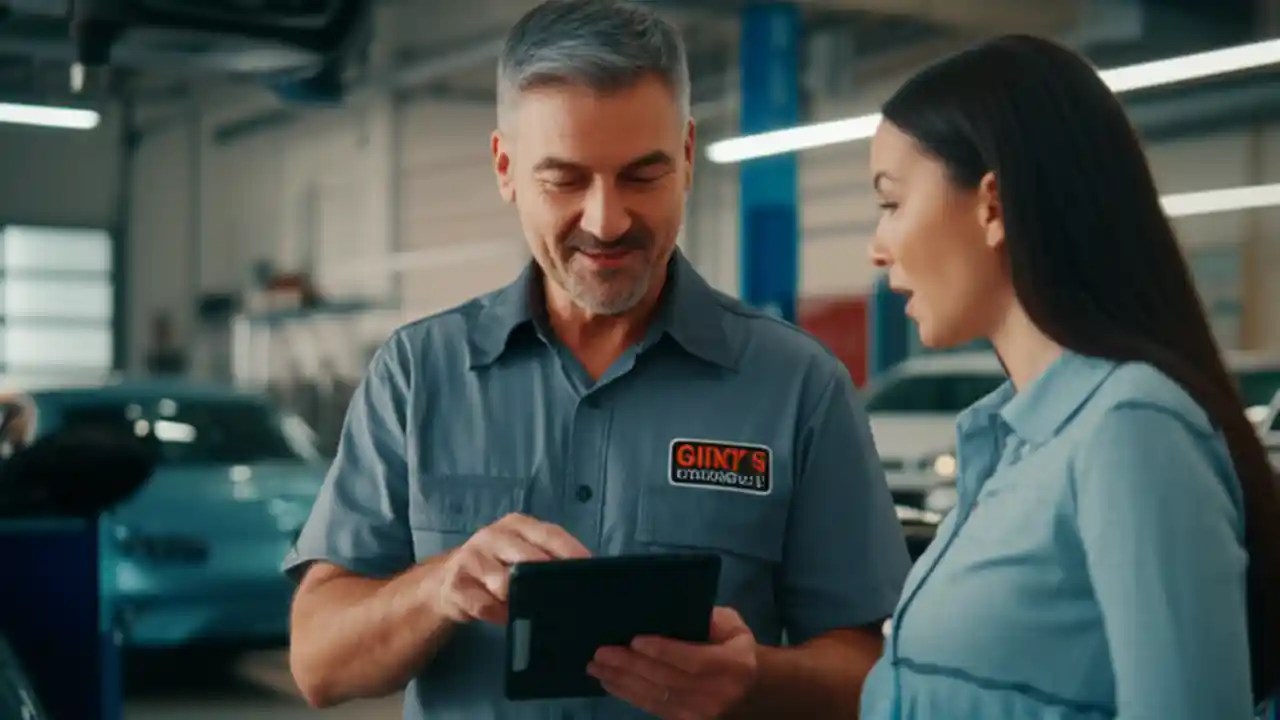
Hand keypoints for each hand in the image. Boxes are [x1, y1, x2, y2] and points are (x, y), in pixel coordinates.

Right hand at [432, 513, 589, 624]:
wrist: (448, 579)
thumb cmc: (497, 564)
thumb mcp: (521, 552)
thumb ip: (547, 556)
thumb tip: (582, 573)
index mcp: (515, 524)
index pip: (549, 534)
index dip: (571, 552)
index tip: (589, 569)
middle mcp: (492, 536)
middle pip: (528, 558)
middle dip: (547, 578)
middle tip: (566, 597)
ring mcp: (471, 559)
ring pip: (505, 584)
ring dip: (520, 599)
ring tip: (532, 609)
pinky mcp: (456, 586)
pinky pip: (486, 606)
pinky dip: (500, 614)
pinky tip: (506, 617)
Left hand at [588, 606, 758, 719]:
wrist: (750, 690)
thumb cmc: (736, 648)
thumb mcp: (732, 626)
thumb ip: (709, 618)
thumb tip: (674, 610)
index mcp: (732, 665)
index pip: (693, 661)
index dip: (663, 651)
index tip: (634, 640)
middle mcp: (717, 694)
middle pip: (667, 681)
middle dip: (631, 666)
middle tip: (601, 653)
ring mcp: (701, 714)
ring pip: (656, 697)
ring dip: (622, 682)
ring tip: (596, 668)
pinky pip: (653, 709)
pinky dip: (628, 695)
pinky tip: (610, 683)